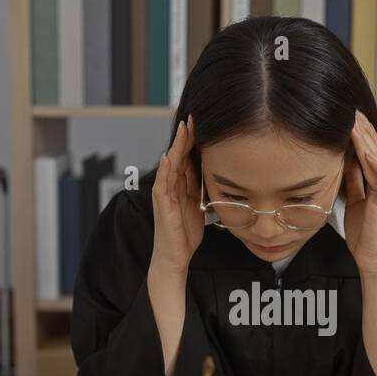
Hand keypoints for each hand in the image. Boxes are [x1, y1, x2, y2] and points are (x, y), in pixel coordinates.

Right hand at [150, 116, 203, 275]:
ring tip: (182, 130)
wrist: (175, 258)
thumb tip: (215, 174)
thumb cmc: (185, 235)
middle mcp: (171, 187)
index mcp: (181, 186)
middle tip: (192, 118)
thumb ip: (201, 189)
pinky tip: (169, 158)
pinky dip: (165, 171)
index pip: (187, 158)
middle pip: (178, 156)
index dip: (193, 141)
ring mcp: (164, 195)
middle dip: (185, 137)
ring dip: (175, 147)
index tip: (201, 124)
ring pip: (170, 166)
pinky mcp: (161, 206)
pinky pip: (162, 186)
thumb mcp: (199, 207)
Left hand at [343, 110, 376, 274]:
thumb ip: (354, 180)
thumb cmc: (363, 234)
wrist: (371, 258)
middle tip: (353, 112)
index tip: (351, 119)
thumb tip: (345, 160)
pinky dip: (374, 163)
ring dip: (367, 141)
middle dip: (364, 131)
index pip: (371, 153)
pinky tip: (364, 150)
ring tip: (355, 124)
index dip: (362, 135)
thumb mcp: (354, 200)